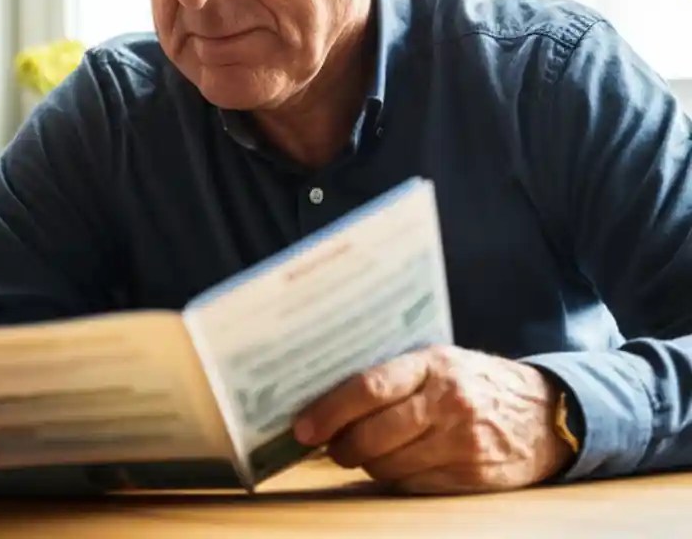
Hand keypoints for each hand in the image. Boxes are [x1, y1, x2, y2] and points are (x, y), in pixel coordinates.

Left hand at [293, 345, 573, 493]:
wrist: (547, 414)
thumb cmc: (475, 383)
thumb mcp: (439, 361)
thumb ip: (392, 373)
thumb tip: (325, 394)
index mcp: (433, 364)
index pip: (369, 388)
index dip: (329, 411)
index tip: (302, 427)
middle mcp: (449, 403)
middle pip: (373, 435)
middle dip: (340, 446)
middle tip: (327, 445)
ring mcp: (462, 443)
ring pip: (388, 466)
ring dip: (365, 464)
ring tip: (363, 452)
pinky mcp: (471, 477)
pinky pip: (412, 486)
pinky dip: (395, 479)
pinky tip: (397, 465)